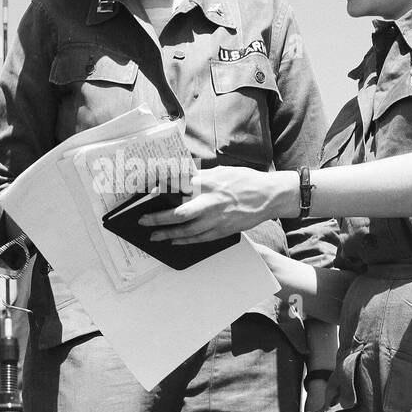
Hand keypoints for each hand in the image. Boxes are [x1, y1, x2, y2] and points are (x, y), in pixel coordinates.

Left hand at [139, 167, 296, 243]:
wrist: (270, 196)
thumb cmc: (245, 180)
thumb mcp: (222, 171)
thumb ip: (201, 177)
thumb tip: (180, 179)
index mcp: (208, 182)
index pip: (178, 185)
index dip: (160, 189)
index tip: (147, 192)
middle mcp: (210, 201)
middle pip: (178, 213)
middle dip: (157, 218)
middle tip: (142, 220)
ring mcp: (217, 218)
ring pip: (187, 230)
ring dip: (167, 233)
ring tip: (153, 236)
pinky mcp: (223, 230)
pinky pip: (200, 238)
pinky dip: (185, 241)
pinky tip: (173, 241)